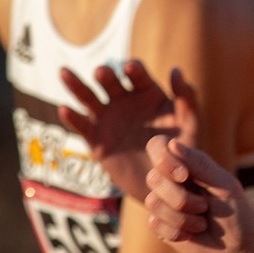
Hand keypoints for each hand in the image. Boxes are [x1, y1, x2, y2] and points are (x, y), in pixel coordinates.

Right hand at [58, 62, 198, 200]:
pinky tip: (63, 109)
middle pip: (109, 81)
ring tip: (64, 72)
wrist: (165, 183)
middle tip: (102, 73)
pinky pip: (81, 126)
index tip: (130, 69)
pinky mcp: (95, 139)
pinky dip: (72, 118)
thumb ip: (187, 97)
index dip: (133, 69)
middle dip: (105, 74)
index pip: (137, 74)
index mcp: (146, 92)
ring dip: (77, 85)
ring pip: (88, 97)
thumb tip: (177, 69)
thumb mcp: (189, 124)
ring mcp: (107, 118)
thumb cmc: (181, 150)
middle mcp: (124, 101)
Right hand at [142, 131, 253, 252]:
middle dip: (180, 197)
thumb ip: (200, 164)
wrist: (239, 251)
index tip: (184, 176)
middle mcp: (172, 181)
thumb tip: (172, 144)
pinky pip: (154, 223)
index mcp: (188, 165)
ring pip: (152, 202)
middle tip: (204, 207)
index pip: (158, 146)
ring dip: (181, 217)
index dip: (164, 159)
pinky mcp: (161, 226)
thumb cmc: (238, 214)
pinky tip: (192, 235)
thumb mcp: (224, 185)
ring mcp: (165, 204)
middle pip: (153, 177)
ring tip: (202, 223)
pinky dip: (176, 231)